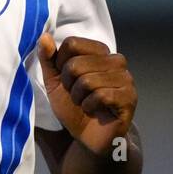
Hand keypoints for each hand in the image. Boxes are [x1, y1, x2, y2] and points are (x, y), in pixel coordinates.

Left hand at [37, 33, 136, 156]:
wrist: (88, 137)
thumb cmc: (74, 108)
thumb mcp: (55, 82)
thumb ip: (49, 59)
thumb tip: (43, 36)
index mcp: (100, 52)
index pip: (71, 44)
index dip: (60, 65)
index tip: (67, 81)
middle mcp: (117, 61)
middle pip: (76, 63)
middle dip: (69, 85)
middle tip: (78, 96)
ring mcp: (126, 79)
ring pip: (87, 81)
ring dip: (78, 98)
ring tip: (86, 104)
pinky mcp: (129, 97)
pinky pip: (100, 96)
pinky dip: (89, 107)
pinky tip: (95, 111)